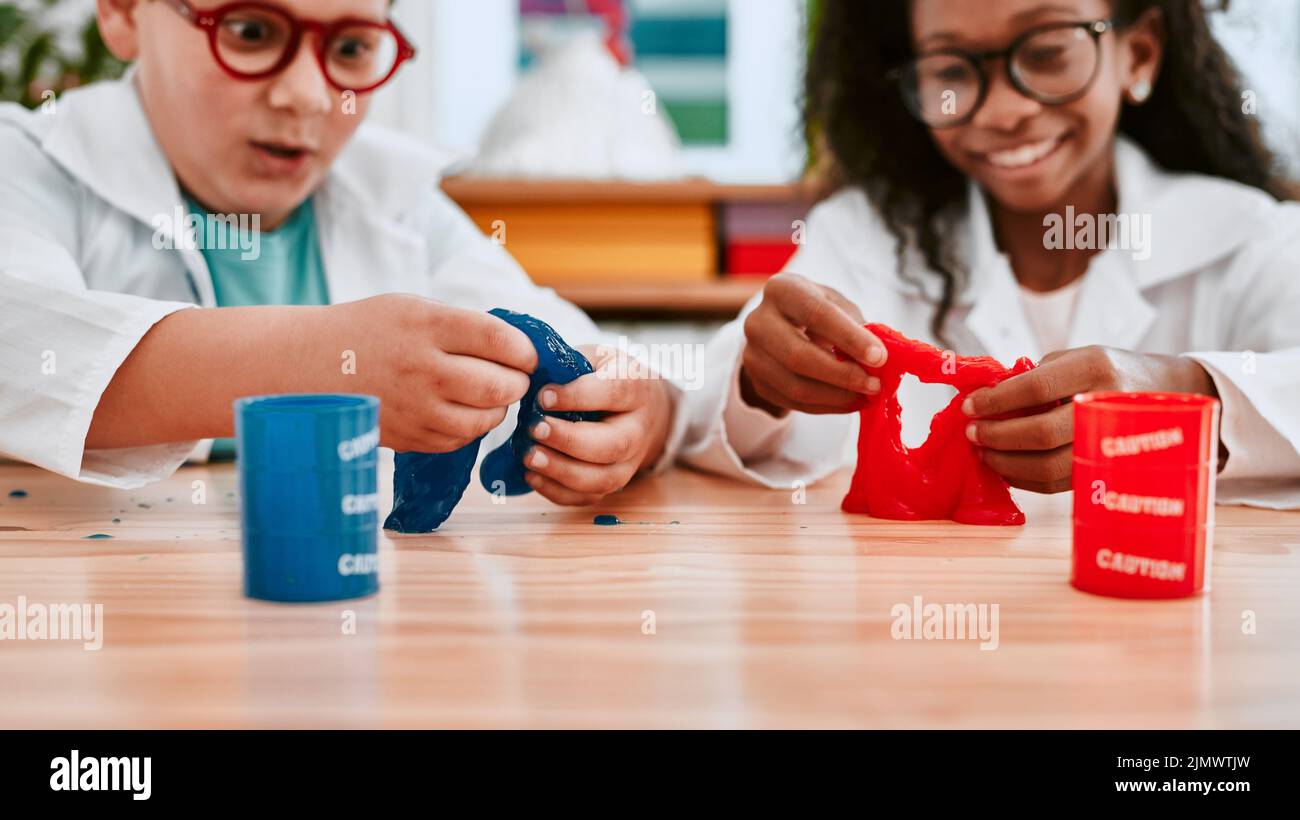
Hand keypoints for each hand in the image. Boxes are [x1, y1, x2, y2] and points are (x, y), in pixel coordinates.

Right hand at [329, 295, 537, 453]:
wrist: (309, 365)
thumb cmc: (370, 330)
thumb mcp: (414, 308)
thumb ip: (463, 326)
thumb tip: (519, 349)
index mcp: (428, 326)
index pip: (499, 340)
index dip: (525, 350)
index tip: (527, 354)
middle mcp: (423, 369)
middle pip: (500, 386)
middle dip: (518, 382)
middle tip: (516, 376)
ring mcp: (416, 409)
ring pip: (486, 419)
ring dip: (498, 407)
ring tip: (489, 393)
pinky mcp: (410, 438)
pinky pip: (461, 440)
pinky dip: (472, 426)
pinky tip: (462, 410)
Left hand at [522, 344, 674, 505]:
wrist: (643, 408)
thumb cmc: (609, 378)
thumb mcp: (596, 358)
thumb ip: (568, 365)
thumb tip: (527, 376)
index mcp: (636, 388)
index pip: (613, 392)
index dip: (577, 396)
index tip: (543, 396)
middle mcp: (638, 429)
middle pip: (612, 444)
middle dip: (569, 440)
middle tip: (534, 429)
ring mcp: (630, 461)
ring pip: (602, 478)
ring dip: (562, 471)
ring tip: (529, 457)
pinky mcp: (614, 482)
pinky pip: (588, 496)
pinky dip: (558, 491)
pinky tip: (532, 475)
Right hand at [739, 273, 885, 416]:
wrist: (781, 326)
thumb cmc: (817, 312)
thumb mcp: (838, 306)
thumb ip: (858, 327)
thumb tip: (879, 359)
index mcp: (782, 290)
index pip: (816, 314)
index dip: (850, 338)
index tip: (879, 358)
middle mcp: (758, 321)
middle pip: (799, 356)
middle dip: (843, 374)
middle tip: (874, 385)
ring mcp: (752, 355)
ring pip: (795, 386)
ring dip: (837, 396)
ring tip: (866, 396)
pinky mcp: (757, 382)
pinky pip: (793, 402)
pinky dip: (826, 406)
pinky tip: (849, 402)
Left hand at [963, 346, 1217, 492]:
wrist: (1172, 394)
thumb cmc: (1109, 372)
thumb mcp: (1076, 358)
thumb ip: (1033, 377)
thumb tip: (984, 400)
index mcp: (1095, 368)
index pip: (1035, 387)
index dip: (995, 400)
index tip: (968, 406)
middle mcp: (1106, 406)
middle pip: (1040, 434)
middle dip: (996, 436)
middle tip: (971, 433)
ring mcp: (1110, 444)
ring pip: (1047, 467)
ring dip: (1005, 462)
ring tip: (983, 451)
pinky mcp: (1106, 471)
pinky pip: (1056, 484)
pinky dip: (1023, 478)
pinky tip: (1006, 465)